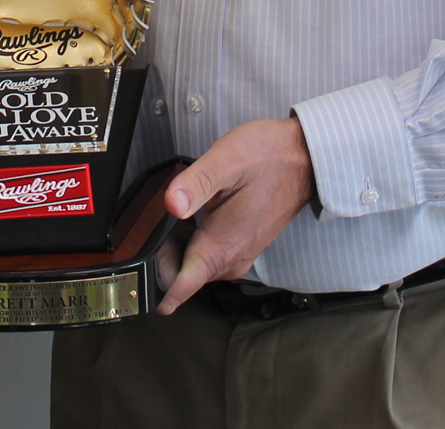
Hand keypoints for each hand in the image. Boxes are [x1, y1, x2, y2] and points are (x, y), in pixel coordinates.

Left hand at [157, 117, 314, 313]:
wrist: (305, 157)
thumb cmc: (270, 157)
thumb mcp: (226, 160)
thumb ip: (195, 183)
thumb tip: (171, 204)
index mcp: (223, 244)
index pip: (184, 285)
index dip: (157, 288)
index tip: (138, 285)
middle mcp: (233, 256)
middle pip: (185, 276)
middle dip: (164, 258)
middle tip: (158, 223)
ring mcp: (241, 253)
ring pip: (198, 267)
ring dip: (180, 250)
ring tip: (175, 217)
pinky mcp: (245, 245)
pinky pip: (212, 256)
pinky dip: (196, 243)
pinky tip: (194, 217)